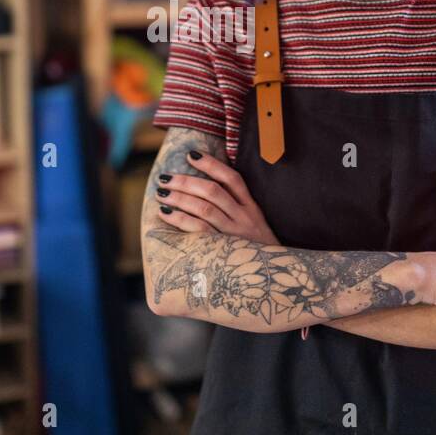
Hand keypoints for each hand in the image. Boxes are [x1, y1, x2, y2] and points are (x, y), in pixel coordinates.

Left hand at [154, 147, 279, 245]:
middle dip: (186, 181)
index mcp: (252, 208)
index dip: (211, 164)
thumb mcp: (254, 226)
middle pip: (213, 191)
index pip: (232, 179)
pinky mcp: (224, 250)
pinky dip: (180, 219)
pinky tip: (165, 213)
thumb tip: (205, 189)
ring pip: (204, 208)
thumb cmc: (257, 251)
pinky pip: (199, 230)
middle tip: (165, 177)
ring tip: (162, 193)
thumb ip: (236, 207)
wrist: (273, 279)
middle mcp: (244, 218)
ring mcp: (234, 234)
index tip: (191, 154)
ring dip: (179, 197)